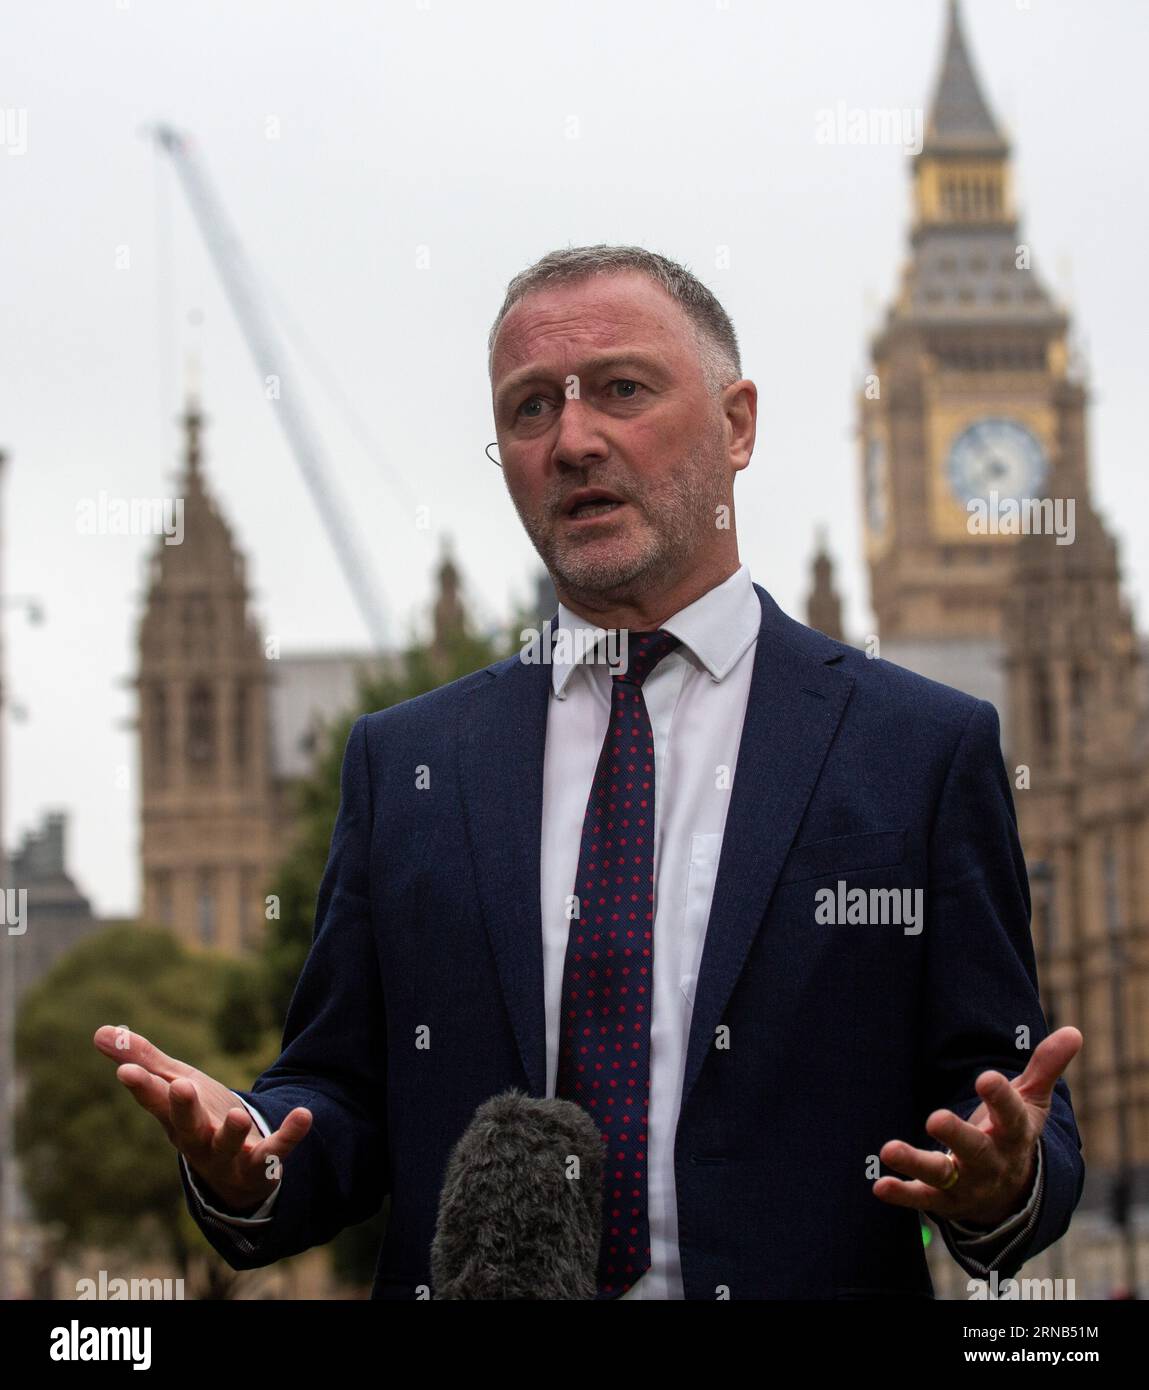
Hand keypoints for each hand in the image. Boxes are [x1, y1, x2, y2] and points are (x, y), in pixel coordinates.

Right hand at [92, 1024, 311, 1212]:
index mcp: (174, 1120)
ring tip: (239, 1115)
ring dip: (232, 1132)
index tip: (125, 1070)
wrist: (234, 1174)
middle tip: (180, 1085)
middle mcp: (197, 1141)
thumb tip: (99, 1031)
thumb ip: (144, 1060)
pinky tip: (304, 1114)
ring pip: (227, 1146)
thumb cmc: (198, 1118)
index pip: (154, 1101)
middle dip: (182, 1108)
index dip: (141, 1086)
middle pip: (187, 1127)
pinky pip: (275, 1151)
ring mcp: (228, 1156)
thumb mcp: (174, 1086)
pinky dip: (289, 1135)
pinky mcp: (261, 1164)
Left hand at [873, 1026, 1082, 1227]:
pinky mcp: (943, 1200)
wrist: (1010, 1195)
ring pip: (941, 1175)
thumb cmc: (1014, 1133)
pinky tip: (879, 1184)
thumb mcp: (1033, 1101)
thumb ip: (1045, 1067)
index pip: (1011, 1116)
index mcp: (1013, 1134)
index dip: (1001, 1098)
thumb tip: (1074, 1032)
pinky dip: (901, 1193)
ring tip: (888, 1149)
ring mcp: (966, 1183)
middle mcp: (990, 1161)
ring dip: (915, 1163)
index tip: (987, 1077)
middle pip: (975, 1150)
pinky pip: (921, 1198)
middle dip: (957, 1136)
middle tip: (935, 1118)